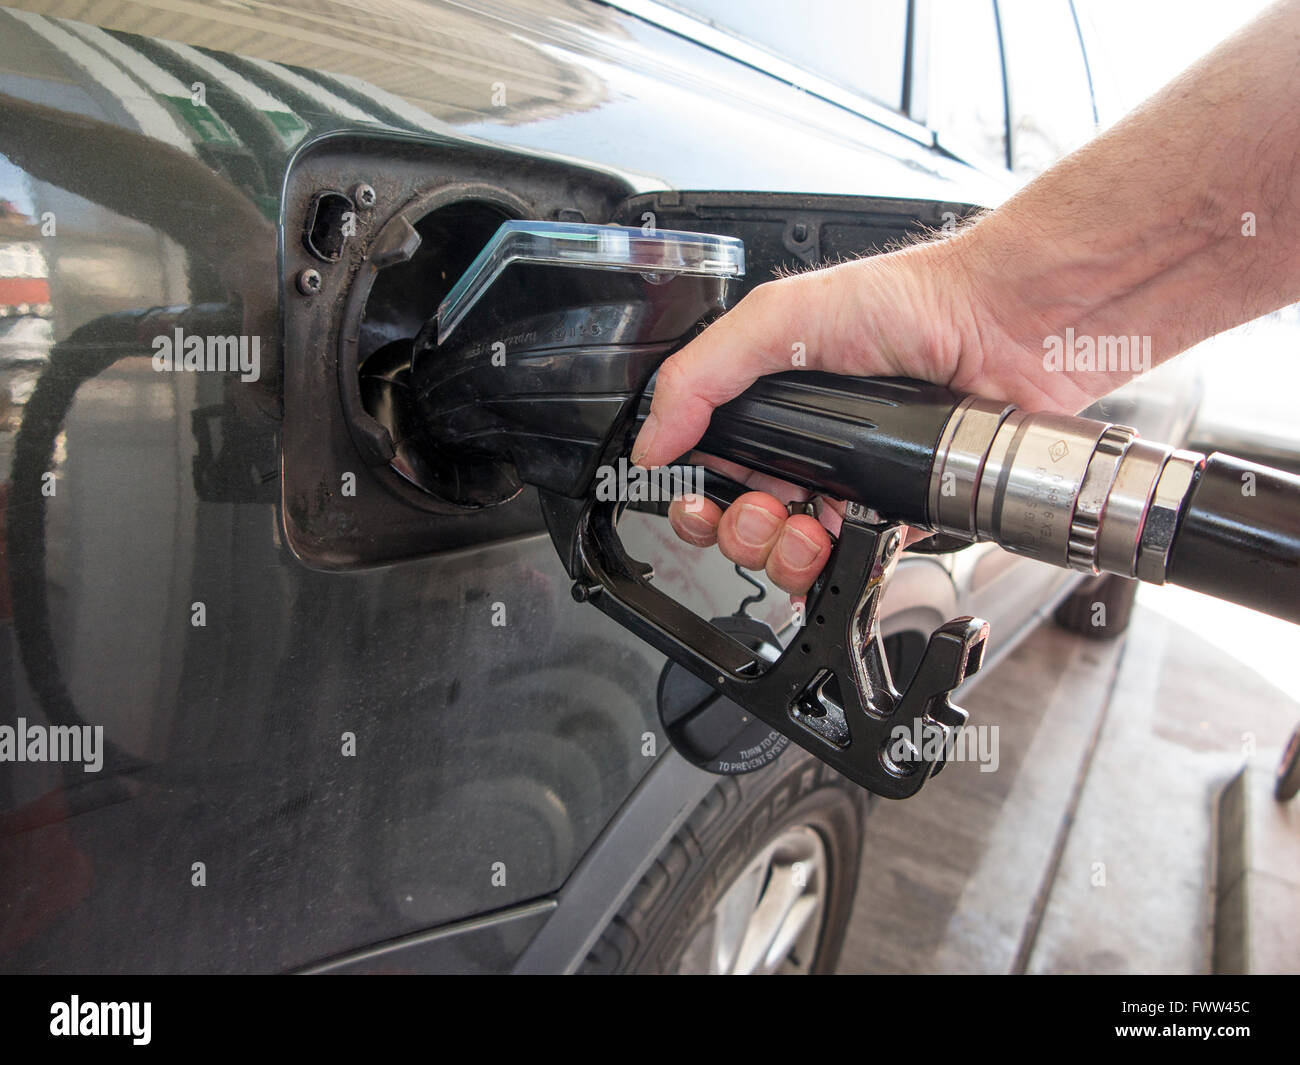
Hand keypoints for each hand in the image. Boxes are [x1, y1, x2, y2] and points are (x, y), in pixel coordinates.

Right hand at [636, 236, 1031, 594]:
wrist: (1003, 327)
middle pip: (743, 524)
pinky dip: (842, 566)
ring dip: (785, 556)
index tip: (696, 501)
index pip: (709, 470)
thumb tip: (651, 439)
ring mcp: (852, 487)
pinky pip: (856, 563)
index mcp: (770, 407)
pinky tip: (845, 538)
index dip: (694, 498)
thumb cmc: (907, 302)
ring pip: (793, 556)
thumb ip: (702, 377)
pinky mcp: (899, 514)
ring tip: (805, 527)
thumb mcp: (779, 319)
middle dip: (740, 532)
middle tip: (762, 511)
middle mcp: (807, 451)